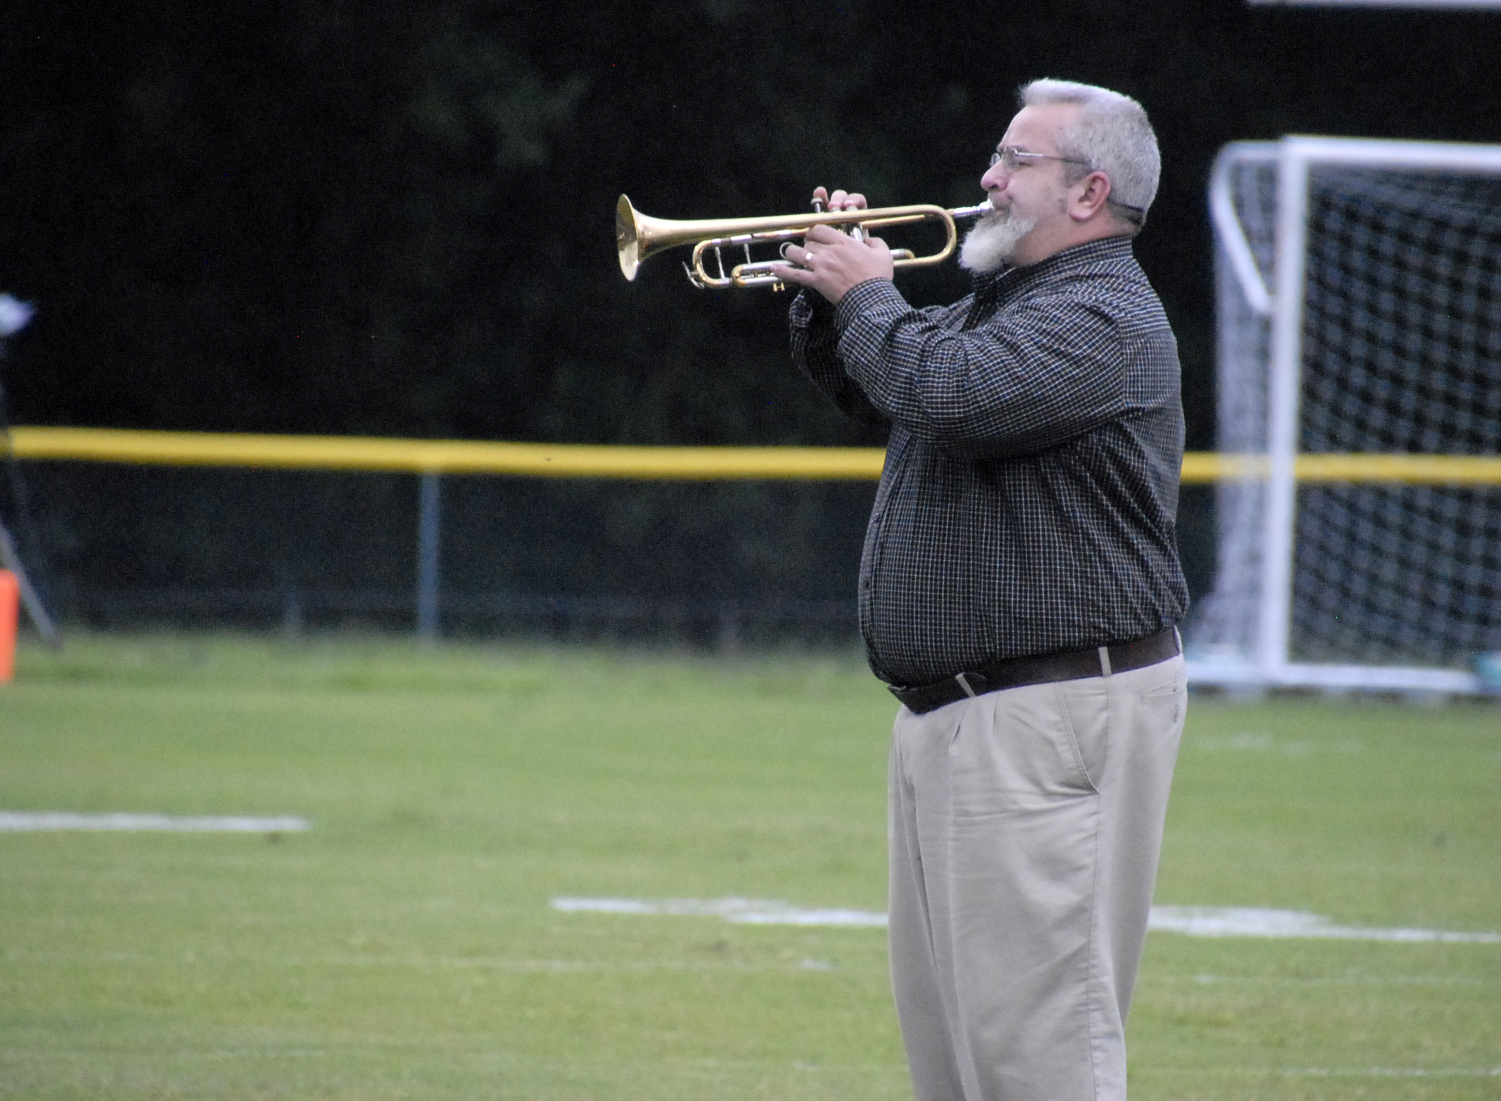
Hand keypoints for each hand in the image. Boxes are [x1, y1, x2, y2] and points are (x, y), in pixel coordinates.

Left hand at [770, 187, 892, 303]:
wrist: (871, 298)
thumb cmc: (878, 277)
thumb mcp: (882, 254)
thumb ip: (874, 242)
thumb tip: (868, 239)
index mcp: (844, 242)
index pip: (820, 229)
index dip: (815, 231)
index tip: (815, 235)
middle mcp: (830, 252)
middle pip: (808, 241)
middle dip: (806, 244)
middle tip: (807, 248)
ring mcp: (821, 267)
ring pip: (798, 254)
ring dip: (792, 253)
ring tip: (790, 254)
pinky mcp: (817, 282)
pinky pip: (794, 274)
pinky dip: (782, 271)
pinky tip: (774, 268)